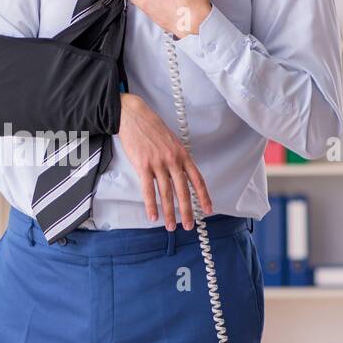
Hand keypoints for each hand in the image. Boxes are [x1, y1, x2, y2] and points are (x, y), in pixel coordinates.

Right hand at [117, 92, 213, 229]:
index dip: (204, 196)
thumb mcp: (171, 141)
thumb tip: (180, 175)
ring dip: (169, 212)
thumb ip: (177, 158)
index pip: (197, 179)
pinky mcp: (143, 165)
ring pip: (166, 193)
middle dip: (187, 211)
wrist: (134, 116)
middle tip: (189, 225)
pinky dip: (151, 205)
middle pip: (183, 191)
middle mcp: (173, 160)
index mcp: (182, 154)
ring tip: (171, 226)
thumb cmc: (152, 128)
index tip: (208, 210)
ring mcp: (158, 163)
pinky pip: (148, 189)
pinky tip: (153, 215)